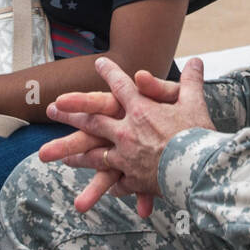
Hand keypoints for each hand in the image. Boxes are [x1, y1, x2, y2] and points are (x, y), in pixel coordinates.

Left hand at [42, 57, 211, 216]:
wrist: (197, 170)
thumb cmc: (198, 134)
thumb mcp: (195, 103)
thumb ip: (191, 82)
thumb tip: (197, 61)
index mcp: (140, 110)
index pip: (121, 86)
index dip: (110, 73)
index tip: (99, 64)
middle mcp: (126, 131)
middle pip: (93, 120)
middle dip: (71, 113)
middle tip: (52, 109)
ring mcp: (125, 156)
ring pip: (95, 155)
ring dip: (79, 156)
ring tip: (65, 158)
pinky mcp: (132, 179)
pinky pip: (118, 182)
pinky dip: (113, 185)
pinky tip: (109, 188)